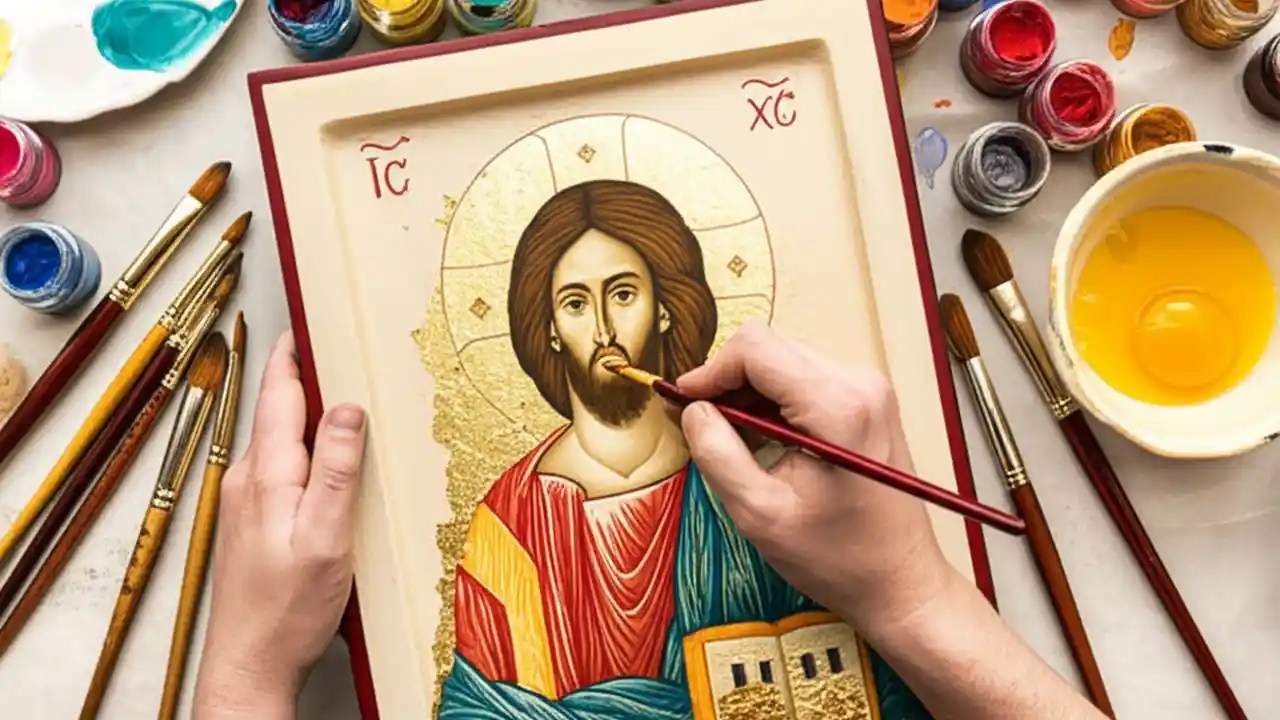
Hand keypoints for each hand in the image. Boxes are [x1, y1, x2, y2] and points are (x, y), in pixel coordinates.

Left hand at [192, 332, 366, 718]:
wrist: (249, 665)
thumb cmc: (287, 611)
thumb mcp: (327, 537)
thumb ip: (337, 470)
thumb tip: (347, 409)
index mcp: (267, 474)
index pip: (279, 394)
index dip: (295, 354)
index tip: (312, 319)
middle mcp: (249, 480)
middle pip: (279, 411)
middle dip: (306, 375)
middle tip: (341, 347)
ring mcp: (248, 502)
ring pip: (281, 439)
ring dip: (308, 412)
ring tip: (343, 393)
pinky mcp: (255, 522)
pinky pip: (282, 467)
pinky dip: (306, 448)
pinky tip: (329, 458)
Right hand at [677, 320, 952, 636]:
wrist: (901, 582)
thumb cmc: (839, 557)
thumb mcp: (760, 513)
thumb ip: (717, 453)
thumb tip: (692, 410)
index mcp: (838, 406)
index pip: (756, 348)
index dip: (709, 371)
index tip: (682, 402)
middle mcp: (860, 384)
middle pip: (770, 349)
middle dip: (727, 381)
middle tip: (699, 423)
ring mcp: (869, 389)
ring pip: (785, 361)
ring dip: (749, 393)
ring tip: (731, 438)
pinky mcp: (869, 401)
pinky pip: (805, 380)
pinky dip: (774, 402)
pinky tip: (762, 440)